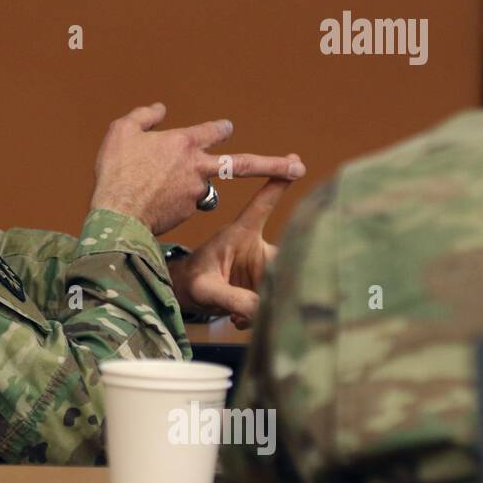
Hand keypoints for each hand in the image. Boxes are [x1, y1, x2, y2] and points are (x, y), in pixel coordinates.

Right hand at [89, 103, 304, 235]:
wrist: (117, 213)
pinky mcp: (189, 212)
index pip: (214, 130)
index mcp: (184, 142)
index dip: (221, 128)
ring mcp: (197, 192)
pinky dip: (174, 203)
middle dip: (274, 165)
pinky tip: (151, 204)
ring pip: (203, 187)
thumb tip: (160, 108)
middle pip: (243, 164)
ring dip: (191, 188)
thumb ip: (144, 117)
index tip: (227, 129)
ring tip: (159, 191)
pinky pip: (187, 205)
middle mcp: (198, 166)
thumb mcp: (122, 132)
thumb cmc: (116, 171)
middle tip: (298, 168)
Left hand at [167, 165, 297, 327]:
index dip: (278, 183)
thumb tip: (260, 309)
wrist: (187, 295)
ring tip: (239, 315)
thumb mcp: (206, 290)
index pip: (262, 205)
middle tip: (280, 294)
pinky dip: (259, 313)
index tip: (296, 162)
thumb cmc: (193, 282)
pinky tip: (237, 320)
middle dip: (293, 272)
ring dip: (268, 302)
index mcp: (241, 234)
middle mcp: (258, 247)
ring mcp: (264, 265)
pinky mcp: (267, 282)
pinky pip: (277, 297)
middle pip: (289, 251)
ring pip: (284, 280)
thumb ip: (232, 299)